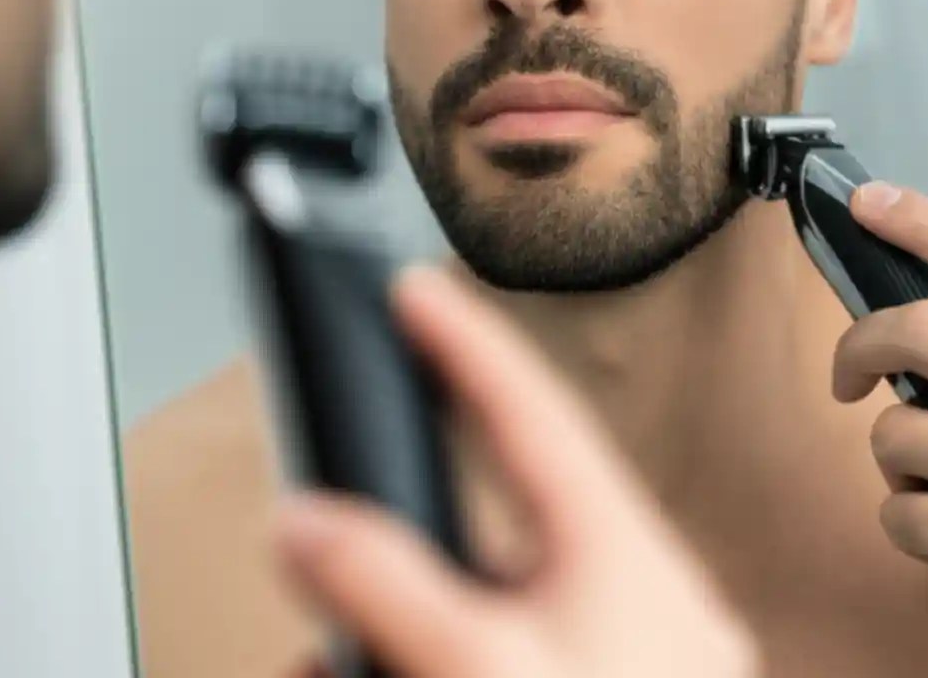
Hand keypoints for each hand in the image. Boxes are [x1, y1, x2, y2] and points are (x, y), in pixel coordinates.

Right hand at [274, 268, 757, 677]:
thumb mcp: (487, 663)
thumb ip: (392, 585)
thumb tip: (308, 525)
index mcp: (614, 546)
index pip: (526, 408)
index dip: (465, 340)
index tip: (416, 288)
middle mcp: (619, 586)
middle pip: (494, 509)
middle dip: (405, 513)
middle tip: (342, 517)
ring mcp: (604, 642)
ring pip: (485, 594)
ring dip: (400, 615)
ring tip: (333, 652)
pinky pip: (490, 644)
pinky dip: (427, 653)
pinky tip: (362, 668)